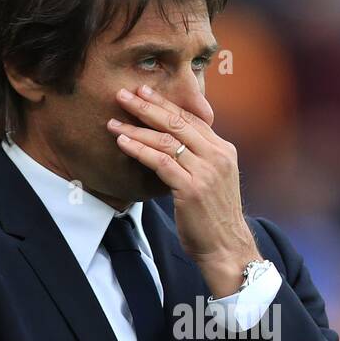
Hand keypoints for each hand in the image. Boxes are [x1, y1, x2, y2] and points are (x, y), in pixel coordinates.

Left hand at [108, 85, 260, 296]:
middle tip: (124, 94)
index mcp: (223, 151)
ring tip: (114, 121)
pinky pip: (161, 162)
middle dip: (148, 106)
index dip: (166, 104)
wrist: (226, 248)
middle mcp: (217, 156)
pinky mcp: (192, 188)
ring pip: (167, 140)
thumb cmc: (213, 218)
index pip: (192, 119)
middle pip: (178, 122)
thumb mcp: (212, 181)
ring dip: (137, 128)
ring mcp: (206, 171)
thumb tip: (172, 145)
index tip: (145, 92)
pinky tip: (123, 143)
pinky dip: (140, 150)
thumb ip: (198, 160)